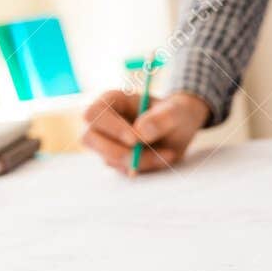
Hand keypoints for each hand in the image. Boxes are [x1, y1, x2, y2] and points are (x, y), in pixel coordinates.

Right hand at [80, 90, 209, 174]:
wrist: (180, 129)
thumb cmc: (175, 112)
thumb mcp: (176, 111)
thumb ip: (161, 118)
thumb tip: (140, 132)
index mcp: (112, 100)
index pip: (94, 114)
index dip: (110, 127)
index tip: (134, 140)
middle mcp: (103, 122)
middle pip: (90, 139)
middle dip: (121, 151)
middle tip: (152, 154)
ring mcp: (106, 142)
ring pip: (109, 159)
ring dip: (140, 161)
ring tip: (169, 154)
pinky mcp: (116, 159)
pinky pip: (122, 170)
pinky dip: (144, 168)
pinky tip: (163, 158)